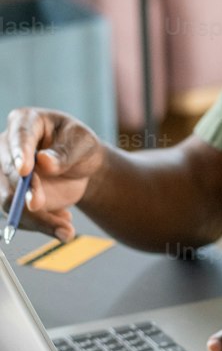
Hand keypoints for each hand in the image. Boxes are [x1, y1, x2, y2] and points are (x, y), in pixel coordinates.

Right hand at [0, 108, 105, 241]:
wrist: (80, 167)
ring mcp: (5, 173)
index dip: (19, 154)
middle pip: (7, 173)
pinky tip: (63, 227)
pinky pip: (19, 217)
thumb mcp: (83, 144)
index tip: (24, 170)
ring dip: (34, 218)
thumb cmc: (80, 146)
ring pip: (8, 200)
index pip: (19, 137)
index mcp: (24, 121)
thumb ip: (66, 153)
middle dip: (23, 191)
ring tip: (65, 229)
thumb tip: (44, 162)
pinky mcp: (11, 197)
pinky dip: (41, 225)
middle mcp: (7, 147)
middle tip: (38, 205)